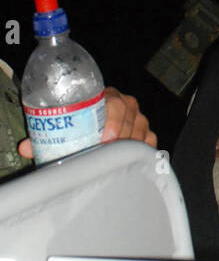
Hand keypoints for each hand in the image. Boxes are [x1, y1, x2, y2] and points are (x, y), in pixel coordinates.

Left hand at [18, 85, 156, 157]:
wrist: (97, 123)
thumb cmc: (80, 123)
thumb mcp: (66, 126)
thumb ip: (47, 137)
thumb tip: (26, 147)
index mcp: (106, 97)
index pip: (116, 103)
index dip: (114, 121)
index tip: (106, 139)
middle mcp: (126, 105)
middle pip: (132, 117)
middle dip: (122, 138)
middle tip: (109, 155)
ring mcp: (138, 118)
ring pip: (142, 130)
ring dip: (130, 147)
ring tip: (117, 162)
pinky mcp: (146, 133)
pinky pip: (150, 142)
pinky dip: (143, 153)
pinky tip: (133, 163)